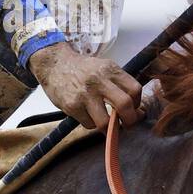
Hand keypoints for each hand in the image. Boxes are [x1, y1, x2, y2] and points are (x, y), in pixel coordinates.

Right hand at [28, 42, 143, 131]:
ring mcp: (84, 94)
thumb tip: (136, 108)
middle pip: (124, 105)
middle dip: (131, 120)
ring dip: (110, 128)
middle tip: (128, 124)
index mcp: (110, 69)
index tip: (134, 108)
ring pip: (106, 121)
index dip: (138, 103)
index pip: (135, 89)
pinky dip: (92, 124)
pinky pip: (89, 124)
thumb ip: (119, 83)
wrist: (55, 64)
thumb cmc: (83, 69)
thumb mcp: (103, 67)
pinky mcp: (72, 106)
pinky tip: (90, 116)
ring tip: (110, 125)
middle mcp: (98, 81)